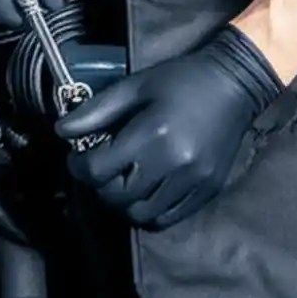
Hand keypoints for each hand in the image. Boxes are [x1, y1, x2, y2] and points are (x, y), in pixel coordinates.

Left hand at [54, 25, 282, 227]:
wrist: (234, 84)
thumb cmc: (181, 80)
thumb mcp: (135, 87)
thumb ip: (96, 110)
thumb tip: (62, 130)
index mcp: (152, 134)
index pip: (99, 170)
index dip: (79, 167)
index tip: (78, 159)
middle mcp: (173, 163)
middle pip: (118, 197)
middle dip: (101, 186)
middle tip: (101, 170)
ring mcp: (193, 181)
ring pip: (142, 214)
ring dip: (124, 202)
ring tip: (123, 182)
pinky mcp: (207, 190)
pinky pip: (168, 217)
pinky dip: (150, 210)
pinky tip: (147, 190)